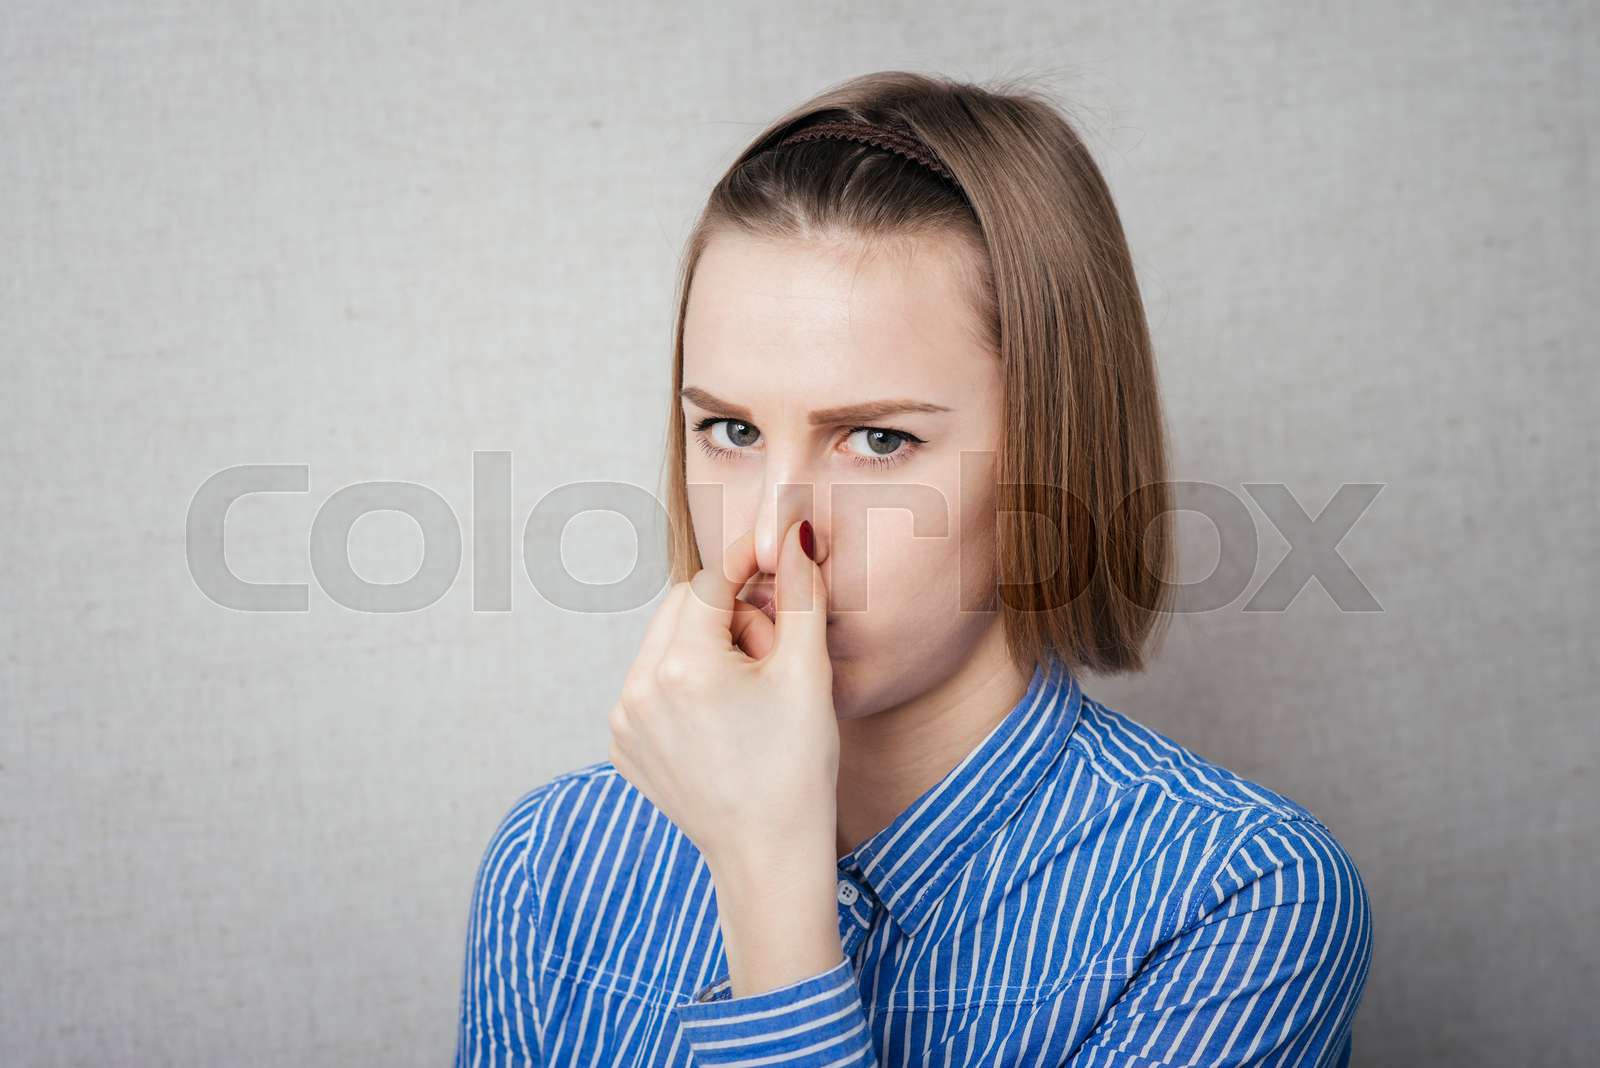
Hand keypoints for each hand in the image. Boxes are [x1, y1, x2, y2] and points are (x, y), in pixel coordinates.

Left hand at [607, 519, 837, 874]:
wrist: (768, 855)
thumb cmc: (796, 766)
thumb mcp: (807, 672)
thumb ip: (798, 593)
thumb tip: (792, 532)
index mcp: (684, 667)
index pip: (712, 582)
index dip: (748, 567)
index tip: (776, 555)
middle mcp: (638, 689)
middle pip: (684, 607)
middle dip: (729, 615)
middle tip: (771, 653)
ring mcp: (623, 720)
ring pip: (666, 644)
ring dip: (706, 648)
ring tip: (748, 695)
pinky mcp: (621, 745)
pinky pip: (651, 685)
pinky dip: (684, 685)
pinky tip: (722, 723)